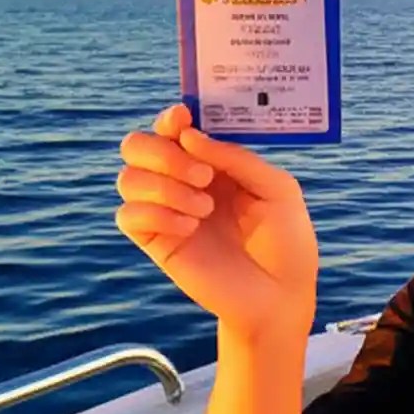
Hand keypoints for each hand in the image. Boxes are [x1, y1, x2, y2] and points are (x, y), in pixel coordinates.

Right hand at [115, 104, 317, 340]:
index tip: (182, 118)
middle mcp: (182, 182)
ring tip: (204, 209)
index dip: (170, 118)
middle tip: (203, 176)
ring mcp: (166, 211)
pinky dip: (157, 214)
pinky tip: (190, 228)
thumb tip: (188, 136)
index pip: (172, 129)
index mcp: (211, 162)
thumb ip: (235, 158)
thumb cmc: (285, 240)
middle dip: (163, 152)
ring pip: (127, 179)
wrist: (280, 295)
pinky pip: (128, 216)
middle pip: (136, 146)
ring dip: (165, 186)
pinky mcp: (156, 243)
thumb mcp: (276, 188)